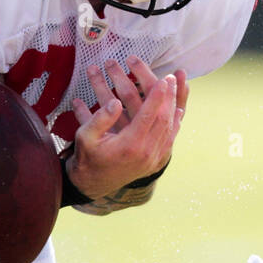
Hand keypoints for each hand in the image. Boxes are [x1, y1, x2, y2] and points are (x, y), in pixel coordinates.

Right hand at [66, 57, 188, 199]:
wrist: (93, 184)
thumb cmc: (87, 156)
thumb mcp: (85, 136)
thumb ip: (99, 119)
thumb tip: (115, 102)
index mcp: (129, 145)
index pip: (149, 116)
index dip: (157, 96)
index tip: (163, 79)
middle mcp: (145, 152)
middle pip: (164, 120)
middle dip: (168, 97)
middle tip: (170, 78)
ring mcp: (152, 158)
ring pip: (169, 128)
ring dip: (173, 107)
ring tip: (175, 89)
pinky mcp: (155, 161)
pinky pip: (169, 139)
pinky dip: (175, 123)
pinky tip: (177, 111)